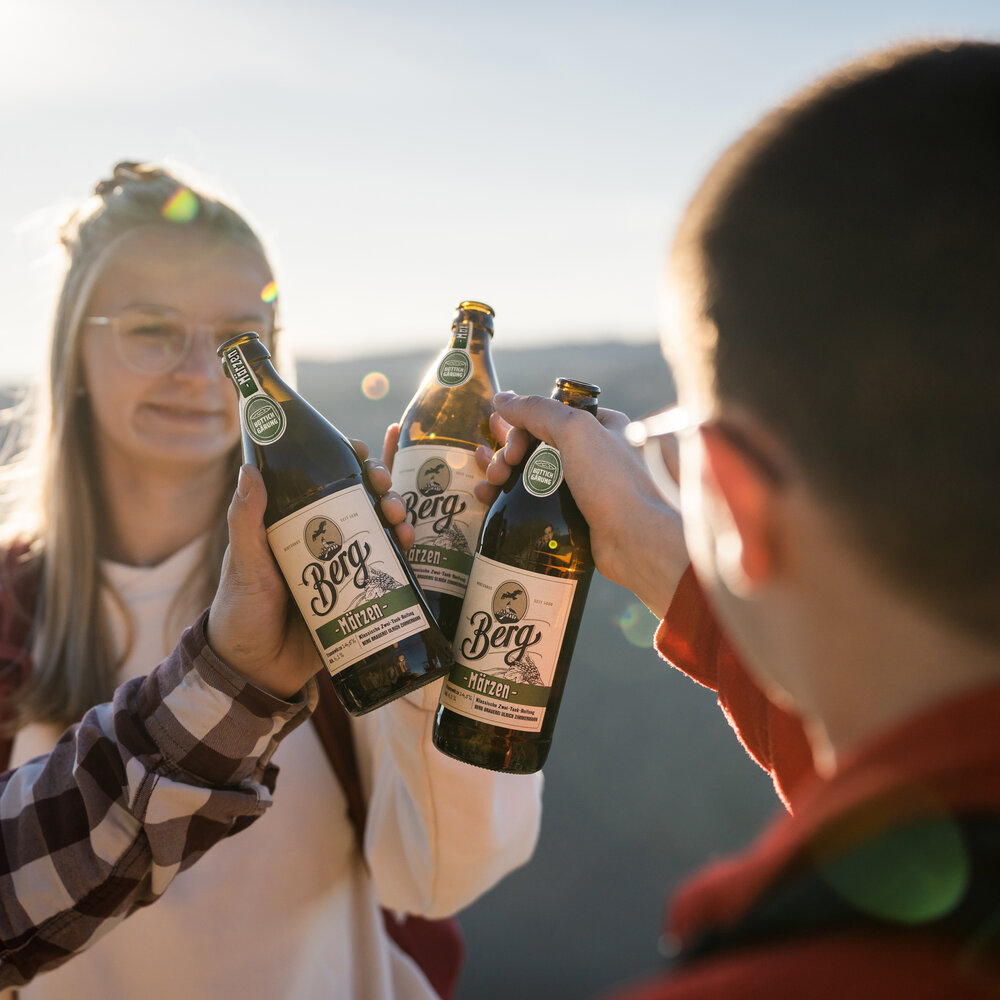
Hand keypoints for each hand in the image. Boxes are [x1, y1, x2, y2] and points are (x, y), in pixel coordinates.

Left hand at [207, 442, 413, 698]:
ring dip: (399, 515)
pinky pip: (390, 566)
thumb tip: (250, 468)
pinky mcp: (363, 594)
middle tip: (385, 489)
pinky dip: (406, 551)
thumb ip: (246, 521)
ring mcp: (347, 565)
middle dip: (382, 485)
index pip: (324, 480)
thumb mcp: (244, 564)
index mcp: (296, 523)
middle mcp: (325, 538)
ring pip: (381, 527)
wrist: (257, 671)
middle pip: (362, 498)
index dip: (345, 461)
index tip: (358, 450)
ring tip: (401, 521)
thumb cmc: (241, 612)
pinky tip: (411, 545)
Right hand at [477, 392, 688, 617]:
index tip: (510, 448)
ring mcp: (585, 487)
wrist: (637, 542)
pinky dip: (512, 500)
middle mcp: (595, 455)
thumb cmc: (616, 484)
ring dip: (503, 476)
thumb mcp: (577, 431)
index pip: (549, 416)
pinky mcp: (576, 515)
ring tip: (488, 487)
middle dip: (508, 454)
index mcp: (601, 427)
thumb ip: (538, 411)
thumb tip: (503, 399)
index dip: (521, 428)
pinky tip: (490, 501)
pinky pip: (536, 501)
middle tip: (496, 471)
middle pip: (536, 445)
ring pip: (532, 474)